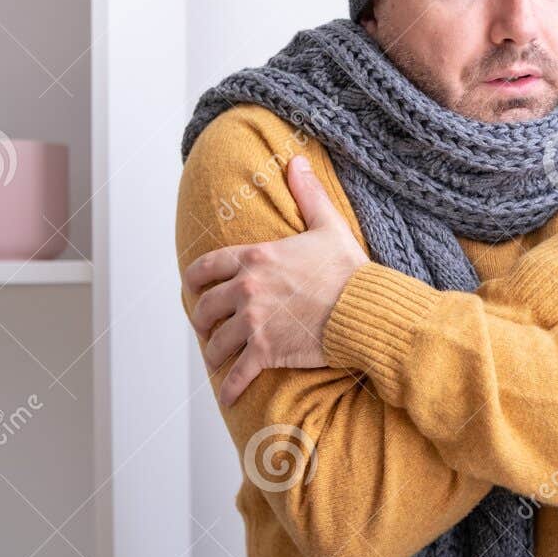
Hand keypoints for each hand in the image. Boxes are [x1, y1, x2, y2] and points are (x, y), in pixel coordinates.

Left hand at [183, 154, 367, 404]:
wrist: (365, 309)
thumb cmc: (349, 270)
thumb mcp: (328, 225)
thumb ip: (308, 194)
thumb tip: (297, 161)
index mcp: (255, 257)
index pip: (207, 267)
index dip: (194, 279)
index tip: (192, 288)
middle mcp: (246, 289)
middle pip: (205, 308)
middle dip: (202, 319)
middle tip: (205, 326)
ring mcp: (253, 322)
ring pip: (216, 342)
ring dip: (214, 352)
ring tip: (217, 360)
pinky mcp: (266, 351)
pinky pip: (237, 374)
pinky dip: (229, 388)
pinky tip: (227, 395)